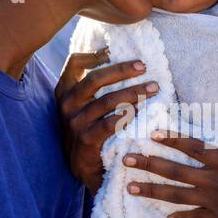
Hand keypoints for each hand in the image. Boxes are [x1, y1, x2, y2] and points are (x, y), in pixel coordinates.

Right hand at [55, 48, 159, 193]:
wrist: (82, 167)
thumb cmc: (88, 130)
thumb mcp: (82, 106)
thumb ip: (92, 86)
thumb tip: (115, 56)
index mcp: (64, 91)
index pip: (74, 64)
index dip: (94, 54)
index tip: (116, 51)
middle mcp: (66, 105)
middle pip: (95, 79)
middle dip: (122, 70)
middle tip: (144, 67)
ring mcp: (75, 123)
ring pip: (107, 101)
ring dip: (133, 92)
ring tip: (153, 88)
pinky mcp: (86, 140)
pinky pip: (109, 124)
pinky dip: (128, 115)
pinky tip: (143, 111)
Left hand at [123, 133, 217, 217]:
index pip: (195, 147)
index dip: (173, 139)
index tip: (153, 134)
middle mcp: (215, 179)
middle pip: (176, 170)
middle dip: (149, 163)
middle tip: (127, 159)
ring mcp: (212, 200)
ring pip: (175, 193)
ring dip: (152, 189)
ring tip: (131, 187)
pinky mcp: (214, 217)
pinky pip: (193, 216)